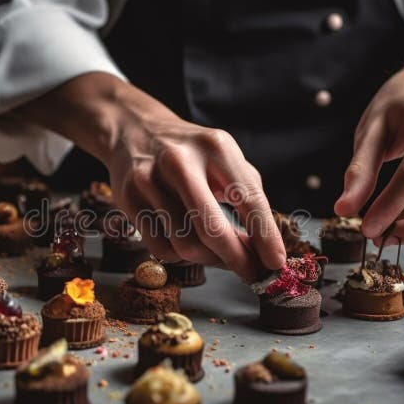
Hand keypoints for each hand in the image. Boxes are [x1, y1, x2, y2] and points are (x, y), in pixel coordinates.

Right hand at [22, 72, 285, 280]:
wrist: (134, 129)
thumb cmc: (191, 151)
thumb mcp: (224, 157)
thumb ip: (247, 193)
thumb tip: (265, 246)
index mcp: (215, 146)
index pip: (248, 199)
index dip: (265, 236)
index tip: (276, 263)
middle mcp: (180, 161)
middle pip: (211, 229)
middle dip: (237, 258)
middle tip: (252, 274)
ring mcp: (149, 179)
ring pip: (185, 244)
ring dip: (211, 260)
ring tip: (223, 257)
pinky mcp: (127, 198)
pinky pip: (161, 248)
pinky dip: (183, 257)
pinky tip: (192, 247)